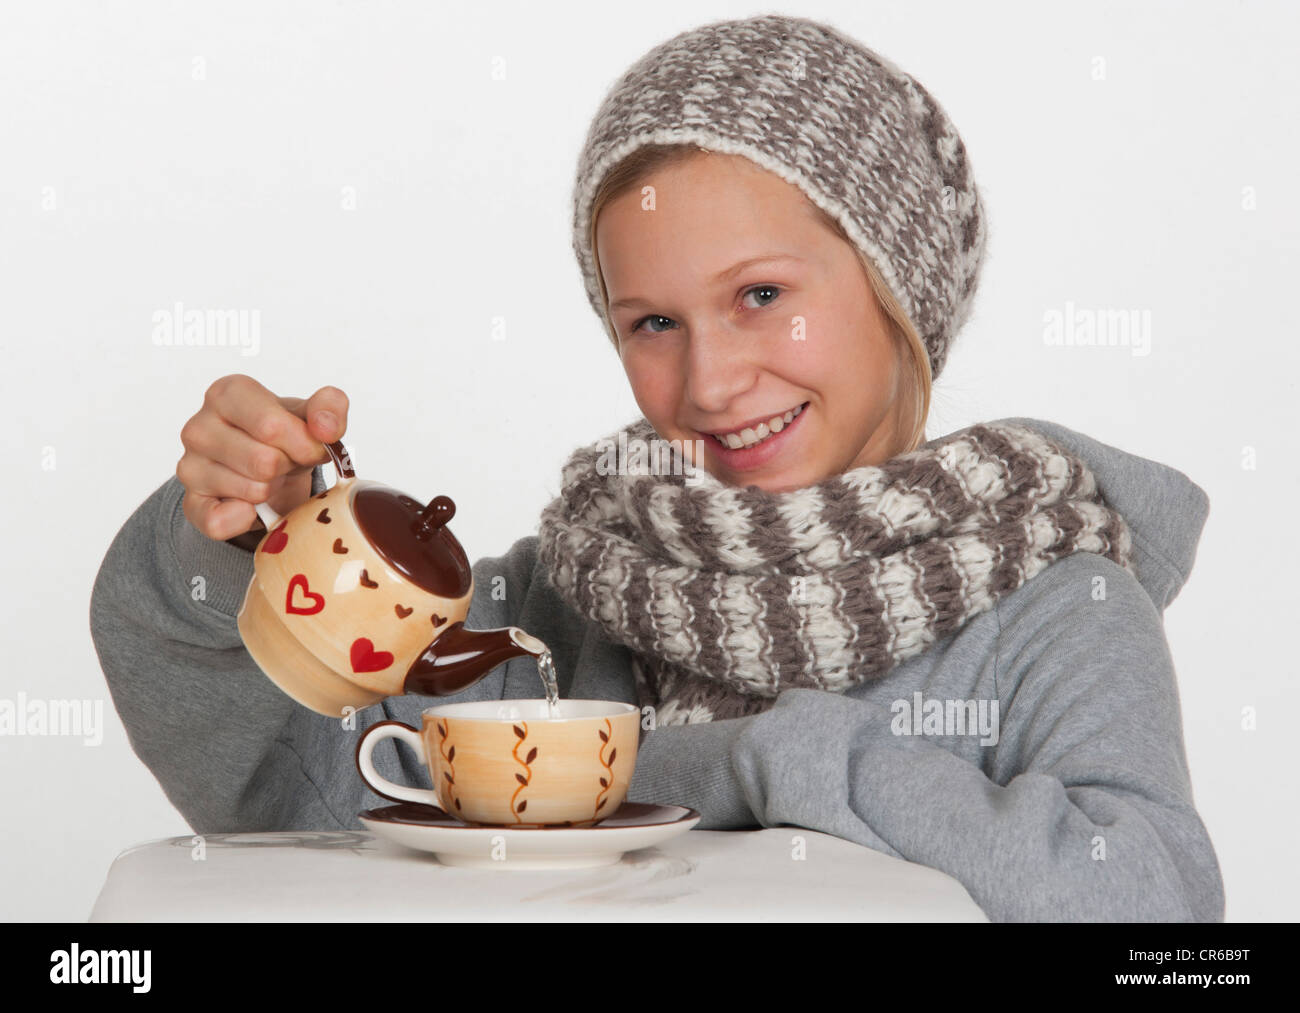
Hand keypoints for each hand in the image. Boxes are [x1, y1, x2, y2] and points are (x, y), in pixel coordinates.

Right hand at [177, 373, 349, 541]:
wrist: (269, 468)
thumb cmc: (286, 436)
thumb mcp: (313, 415)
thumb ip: (329, 408)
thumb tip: (326, 428)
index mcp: (228, 394)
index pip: (272, 426)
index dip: (304, 444)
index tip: (311, 447)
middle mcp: (199, 427)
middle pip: (264, 462)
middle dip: (288, 467)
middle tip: (286, 462)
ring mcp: (189, 467)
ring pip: (253, 492)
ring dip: (272, 491)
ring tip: (269, 478)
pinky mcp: (191, 504)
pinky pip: (221, 523)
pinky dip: (247, 520)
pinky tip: (251, 505)